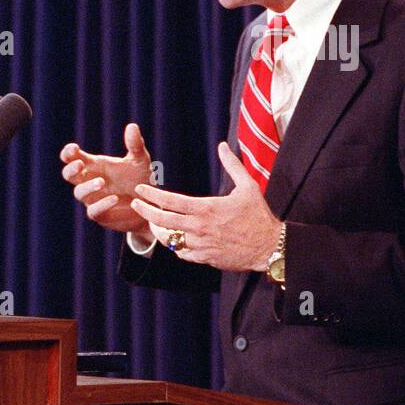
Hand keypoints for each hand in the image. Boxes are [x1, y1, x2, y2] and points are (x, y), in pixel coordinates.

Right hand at [60, 123, 153, 235]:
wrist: (151, 205)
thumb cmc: (141, 180)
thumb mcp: (140, 160)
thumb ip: (135, 145)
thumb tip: (132, 126)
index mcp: (94, 166)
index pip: (72, 158)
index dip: (68, 153)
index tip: (74, 148)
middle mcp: (90, 181)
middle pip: (69, 174)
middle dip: (71, 169)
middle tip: (80, 164)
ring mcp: (93, 199)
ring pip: (79, 192)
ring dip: (87, 186)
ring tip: (101, 181)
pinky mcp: (101, 215)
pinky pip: (94, 211)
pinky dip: (102, 204)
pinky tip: (114, 198)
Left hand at [128, 141, 281, 271]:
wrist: (269, 246)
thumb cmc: (258, 216)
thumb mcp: (248, 186)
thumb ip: (233, 165)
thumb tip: (223, 145)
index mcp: (206, 208)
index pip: (170, 201)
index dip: (151, 195)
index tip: (139, 189)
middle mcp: (199, 227)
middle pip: (162, 221)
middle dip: (145, 212)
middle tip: (135, 205)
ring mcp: (201, 245)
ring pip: (169, 239)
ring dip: (159, 230)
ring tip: (153, 223)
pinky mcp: (205, 258)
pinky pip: (182, 254)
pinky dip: (176, 247)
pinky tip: (175, 240)